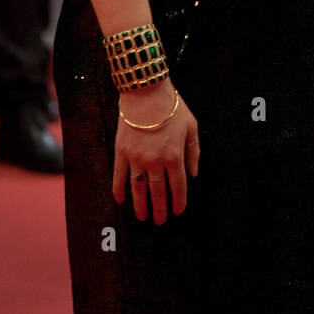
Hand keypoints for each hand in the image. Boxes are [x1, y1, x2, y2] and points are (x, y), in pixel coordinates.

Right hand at [112, 81, 199, 224]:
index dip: (178, 201)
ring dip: (141, 205)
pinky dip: (119, 189)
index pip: (178, 186)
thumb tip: (194, 173)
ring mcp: (136, 158)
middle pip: (158, 192)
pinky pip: (119, 176)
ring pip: (138, 189)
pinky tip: (121, 200)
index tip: (178, 211)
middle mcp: (155, 161)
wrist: (146, 92)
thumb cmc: (172, 107)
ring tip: (143, 217)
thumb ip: (193, 151)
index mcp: (175, 156)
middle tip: (160, 221)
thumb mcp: (191, 126)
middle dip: (160, 209)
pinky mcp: (121, 152)